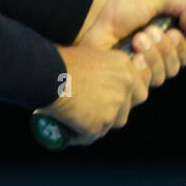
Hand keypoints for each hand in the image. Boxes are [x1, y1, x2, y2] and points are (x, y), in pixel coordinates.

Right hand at [37, 42, 152, 145]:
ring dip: (102, 121)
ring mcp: (115, 108)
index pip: (139, 83)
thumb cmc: (60, 60)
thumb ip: (105, 65)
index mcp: (124, 66)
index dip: (127, 89)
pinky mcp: (100, 125)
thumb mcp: (90, 52)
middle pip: (132, 103)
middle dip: (120, 106)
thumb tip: (104, 75)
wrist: (46, 76)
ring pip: (114, 121)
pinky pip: (94, 134)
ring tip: (80, 117)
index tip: (113, 91)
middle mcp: (126, 87)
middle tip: (99, 106)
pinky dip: (83, 133)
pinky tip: (70, 128)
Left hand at [76, 0, 185, 85]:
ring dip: (151, 55)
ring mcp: (140, 72)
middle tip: (144, 33)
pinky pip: (144, 85)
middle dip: (163, 48)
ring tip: (135, 40)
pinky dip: (140, 69)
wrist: (94, 20)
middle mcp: (154, 59)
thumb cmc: (122, 9)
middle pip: (175, 67)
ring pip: (161, 76)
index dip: (182, 46)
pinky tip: (129, 58)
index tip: (171, 32)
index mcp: (164, 42)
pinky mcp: (127, 82)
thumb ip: (182, 5)